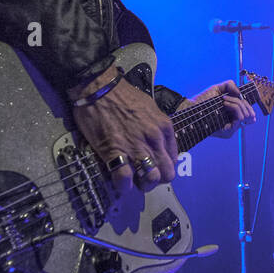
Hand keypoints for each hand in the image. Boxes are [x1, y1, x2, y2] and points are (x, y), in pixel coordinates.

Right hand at [71, 72, 177, 194]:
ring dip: (142, 184)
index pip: (174, 159)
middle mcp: (154, 139)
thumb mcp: (150, 108)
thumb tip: (157, 145)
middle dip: (156, 179)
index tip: (154, 166)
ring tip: (133, 180)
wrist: (99, 87)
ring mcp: (136, 146)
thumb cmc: (122, 95)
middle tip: (144, 176)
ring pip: (151, 179)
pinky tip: (119, 182)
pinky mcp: (115, 151)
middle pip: (167, 174)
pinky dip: (123, 185)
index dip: (163, 166)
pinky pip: (124, 178)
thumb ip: (157, 128)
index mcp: (164, 128)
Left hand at [180, 81, 256, 137]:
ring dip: (237, 103)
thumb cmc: (202, 100)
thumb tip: (240, 93)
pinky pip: (240, 118)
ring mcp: (231, 128)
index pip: (249, 113)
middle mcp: (233, 123)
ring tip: (223, 100)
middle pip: (250, 114)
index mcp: (233, 115)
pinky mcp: (228, 131)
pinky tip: (224, 103)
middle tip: (226, 97)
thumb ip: (230, 85)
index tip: (239, 96)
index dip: (248, 105)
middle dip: (242, 102)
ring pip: (245, 115)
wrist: (192, 107)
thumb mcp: (218, 89)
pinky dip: (234, 107)